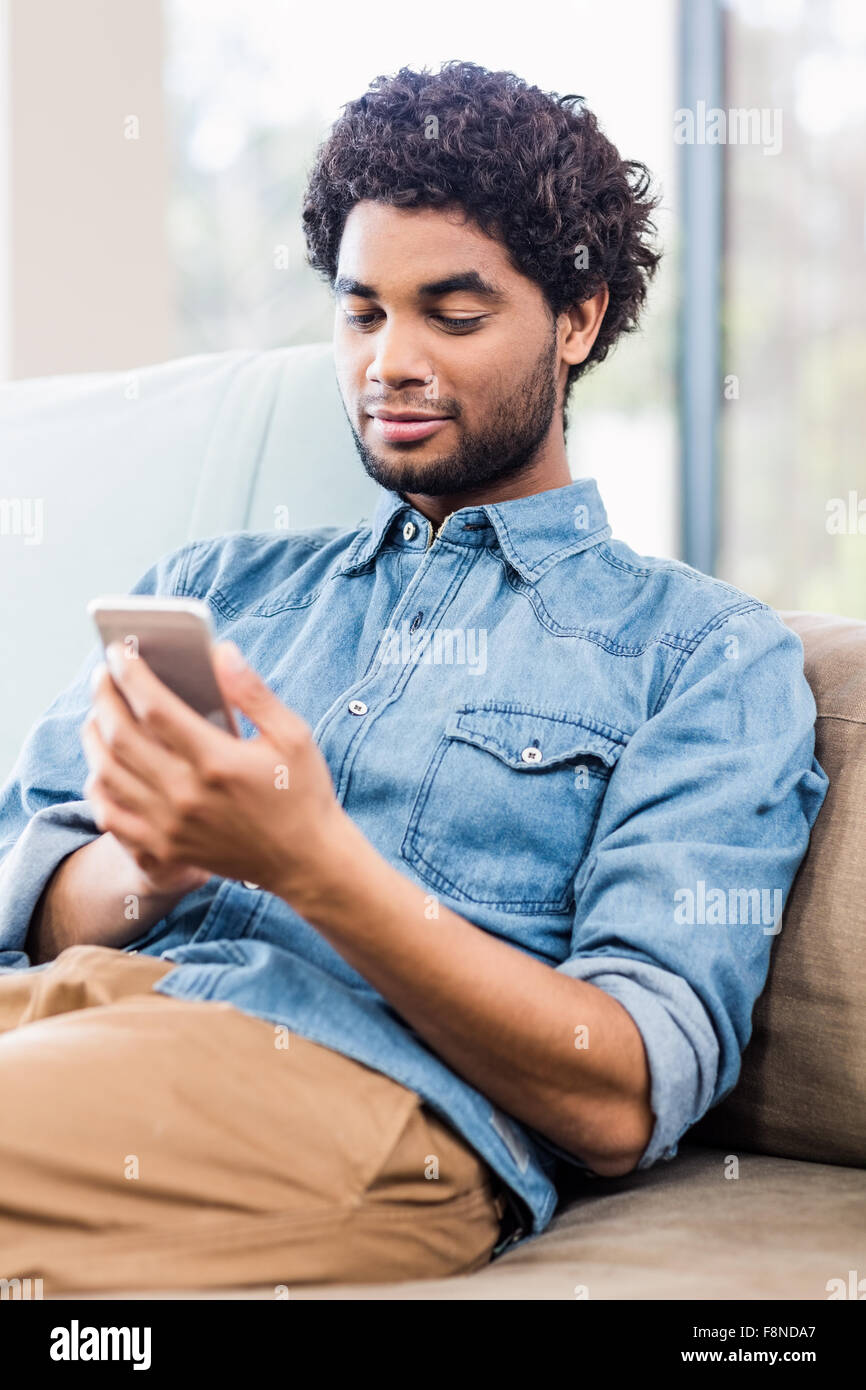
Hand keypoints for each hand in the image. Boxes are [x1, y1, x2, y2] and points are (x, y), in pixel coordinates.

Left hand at [81, 639, 346, 910]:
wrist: (305, 862)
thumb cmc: (302, 792)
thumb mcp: (292, 735)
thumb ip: (253, 692)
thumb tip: (219, 651)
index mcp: (218, 762)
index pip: (155, 708)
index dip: (130, 675)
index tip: (118, 651)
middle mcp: (186, 795)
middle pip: (120, 737)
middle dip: (104, 697)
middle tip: (102, 675)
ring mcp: (170, 825)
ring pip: (108, 773)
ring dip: (93, 737)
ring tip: (98, 714)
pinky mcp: (164, 848)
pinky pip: (111, 815)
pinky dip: (98, 786)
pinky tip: (102, 765)